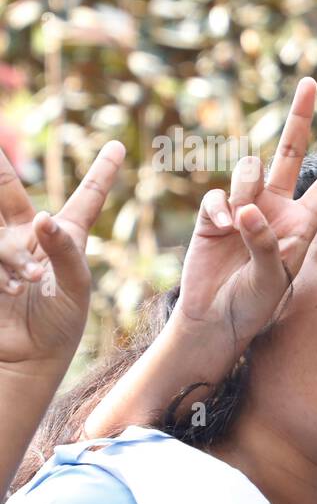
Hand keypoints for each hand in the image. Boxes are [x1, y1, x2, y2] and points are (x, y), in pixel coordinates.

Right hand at [0, 141, 123, 367]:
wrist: (25, 357)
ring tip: (26, 283)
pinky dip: (3, 271)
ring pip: (1, 235)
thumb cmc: (59, 324)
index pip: (87, 197)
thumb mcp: (75, 286)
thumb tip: (43, 218)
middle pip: (9, 191)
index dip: (102, 171)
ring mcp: (2, 249)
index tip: (117, 145)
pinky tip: (10, 291)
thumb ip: (64, 250)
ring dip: (12, 257)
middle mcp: (29, 235)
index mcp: (66, 236)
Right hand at [176, 77, 316, 346]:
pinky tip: (220, 229)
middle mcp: (277, 208)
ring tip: (239, 224)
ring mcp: (245, 207)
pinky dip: (219, 210)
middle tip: (311, 82)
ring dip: (245, 189)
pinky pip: (218, 195)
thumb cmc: (254, 306)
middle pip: (289, 151)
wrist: (217, 319)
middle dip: (300, 117)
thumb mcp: (271, 279)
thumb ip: (264, 244)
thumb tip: (247, 210)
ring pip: (249, 170)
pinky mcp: (216, 214)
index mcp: (303, 223)